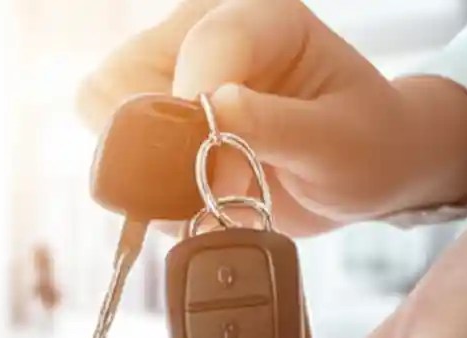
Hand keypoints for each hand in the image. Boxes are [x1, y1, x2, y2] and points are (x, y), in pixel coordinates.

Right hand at [78, 0, 466, 235]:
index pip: (204, 46)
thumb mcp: (339, 142)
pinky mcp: (150, 113)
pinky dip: (141, 184)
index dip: (196, 111)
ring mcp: (168, 71)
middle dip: (161, 146)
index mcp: (263, 16)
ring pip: (104, 113)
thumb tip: (214, 109)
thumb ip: (278, 127)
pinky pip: (109, 147)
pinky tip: (190, 191)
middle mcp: (204, 32)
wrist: (358, 172)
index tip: (221, 175)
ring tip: (206, 190)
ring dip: (145, 168)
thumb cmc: (362, 146)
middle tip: (215, 186)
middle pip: (126, 75)